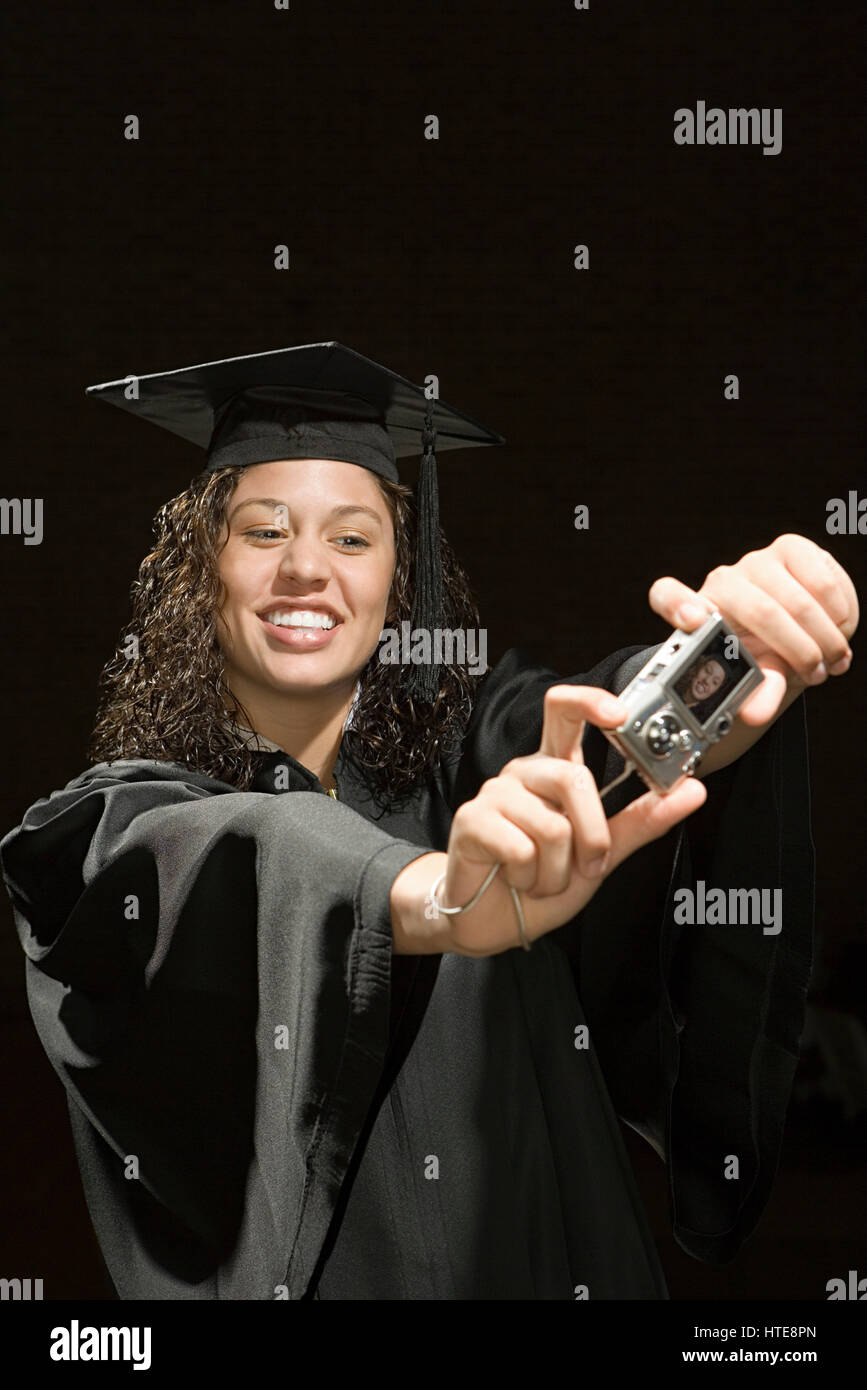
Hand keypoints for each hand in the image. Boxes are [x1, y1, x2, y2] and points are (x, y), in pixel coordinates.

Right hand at [431, 684, 705, 956]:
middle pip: (573, 777)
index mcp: (555, 770)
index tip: (620, 715)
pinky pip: (522, 849)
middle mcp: (525, 772)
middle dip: (593, 835)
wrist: (494, 920)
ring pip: (553, 826)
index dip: (590, 703)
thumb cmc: (543, 881)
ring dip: (557, 871)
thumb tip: (694, 789)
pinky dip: (530, 878)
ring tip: (540, 878)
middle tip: (588, 866)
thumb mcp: (604, 854)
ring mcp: (495, 793)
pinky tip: (516, 879)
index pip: (566, 711)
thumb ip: (643, 820)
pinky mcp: (472, 820)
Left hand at [649, 533, 857, 726]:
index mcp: (696, 612)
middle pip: (762, 612)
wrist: (794, 627)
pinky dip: (841, 613)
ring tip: (831, 656)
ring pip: (801, 601)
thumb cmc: (765, 654)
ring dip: (826, 636)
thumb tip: (758, 714)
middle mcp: (723, 581)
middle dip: (800, 651)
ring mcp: (756, 561)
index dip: (678, 605)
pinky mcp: (791, 547)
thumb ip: (758, 693)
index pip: (667, 597)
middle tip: (818, 672)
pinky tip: (838, 626)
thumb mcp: (759, 679)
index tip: (692, 620)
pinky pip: (825, 583)